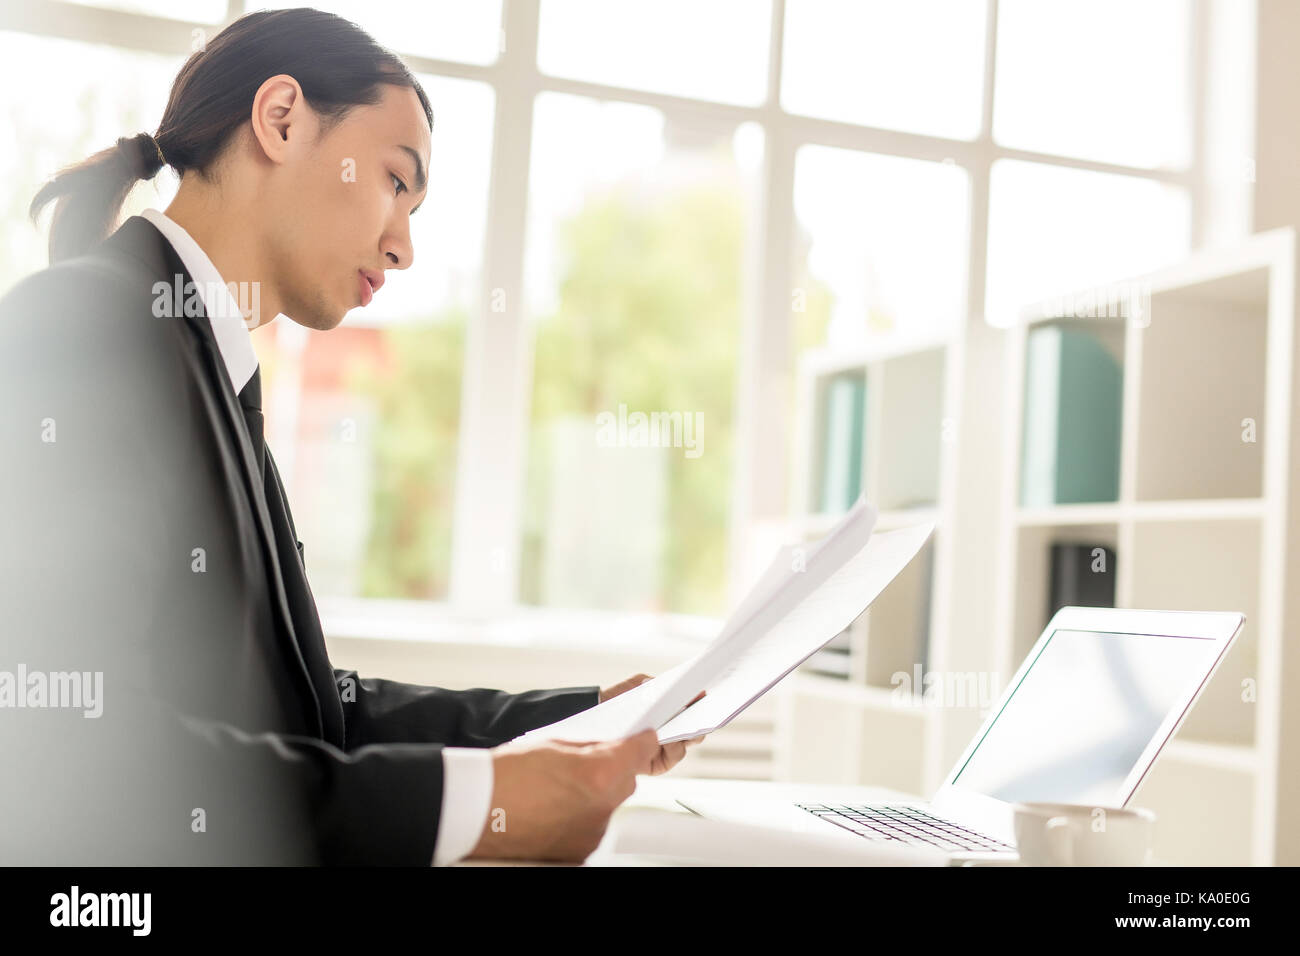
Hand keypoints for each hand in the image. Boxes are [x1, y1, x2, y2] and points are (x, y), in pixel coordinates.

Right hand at [467, 729, 659, 862]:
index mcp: (600, 772)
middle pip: (627, 781)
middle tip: (585, 765)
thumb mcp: (554, 744)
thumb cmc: (504, 775)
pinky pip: (591, 827)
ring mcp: (592, 832)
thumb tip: (610, 747)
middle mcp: (602, 806)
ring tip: (557, 792)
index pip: (641, 751)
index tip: (642, 739)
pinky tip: (552, 811)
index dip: (641, 741)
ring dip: (594, 797)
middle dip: (613, 770)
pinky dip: (579, 818)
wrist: (474, 810)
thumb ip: (590, 747)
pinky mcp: (579, 852)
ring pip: (608, 806)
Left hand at [598, 673, 707, 774]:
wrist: (594, 716)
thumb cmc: (618, 701)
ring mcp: (662, 750)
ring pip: (685, 744)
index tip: (705, 695)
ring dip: (687, 733)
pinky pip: (673, 757)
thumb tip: (680, 687)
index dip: (699, 704)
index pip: (690, 712)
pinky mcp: (655, 764)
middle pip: (693, 730)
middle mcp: (667, 734)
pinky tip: (670, 737)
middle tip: (702, 711)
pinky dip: (674, 747)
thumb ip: (660, 686)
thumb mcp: (640, 686)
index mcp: (667, 715)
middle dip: (699, 721)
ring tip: (687, 723)